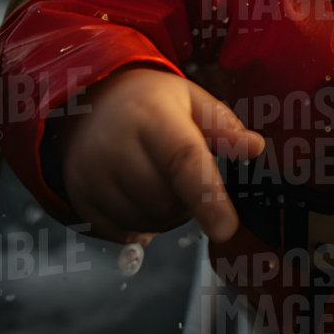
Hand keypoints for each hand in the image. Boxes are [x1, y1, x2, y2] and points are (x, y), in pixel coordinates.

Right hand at [55, 66, 264, 244]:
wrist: (84, 105)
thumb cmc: (145, 103)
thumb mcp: (188, 99)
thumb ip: (222, 125)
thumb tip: (254, 147)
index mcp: (149, 114)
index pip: (181, 160)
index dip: (207, 198)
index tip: (227, 228)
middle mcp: (114, 145)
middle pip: (167, 201)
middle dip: (188, 200)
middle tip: (184, 177)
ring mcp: (91, 175)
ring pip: (147, 222)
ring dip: (166, 215)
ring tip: (159, 181)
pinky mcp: (80, 199)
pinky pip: (123, 233)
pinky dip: (141, 224)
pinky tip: (137, 194)